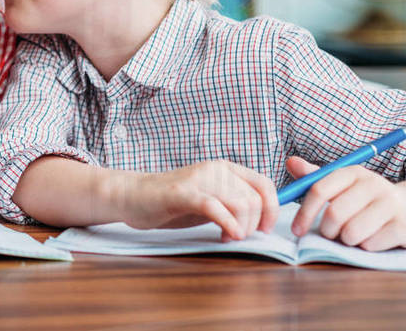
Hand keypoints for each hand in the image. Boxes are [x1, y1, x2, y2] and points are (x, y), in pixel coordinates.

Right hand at [121, 160, 278, 241]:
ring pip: (240, 204)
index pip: (264, 185)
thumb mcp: (211, 199)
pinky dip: (228, 224)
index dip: (272, 210)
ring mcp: (199, 179)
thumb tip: (263, 217)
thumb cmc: (173, 202)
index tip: (263, 229)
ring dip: (241, 228)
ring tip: (226, 237)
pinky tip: (226, 235)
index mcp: (224, 168)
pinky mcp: (183, 193)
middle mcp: (215, 169)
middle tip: (237, 237)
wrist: (134, 195)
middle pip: (254, 199)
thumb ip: (234, 203)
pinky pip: (216, 207)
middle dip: (253, 225)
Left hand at [285, 156, 405, 250]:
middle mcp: (373, 184)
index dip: (304, 213)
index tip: (296, 230)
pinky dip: (366, 246)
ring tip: (354, 234)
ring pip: (351, 233)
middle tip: (331, 234)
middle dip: (327, 230)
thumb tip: (290, 162)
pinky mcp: (405, 225)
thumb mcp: (344, 185)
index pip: (318, 190)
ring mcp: (391, 204)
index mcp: (353, 172)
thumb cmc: (369, 198)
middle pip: (334, 214)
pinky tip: (374, 238)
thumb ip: (315, 177)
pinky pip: (371, 245)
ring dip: (347, 240)